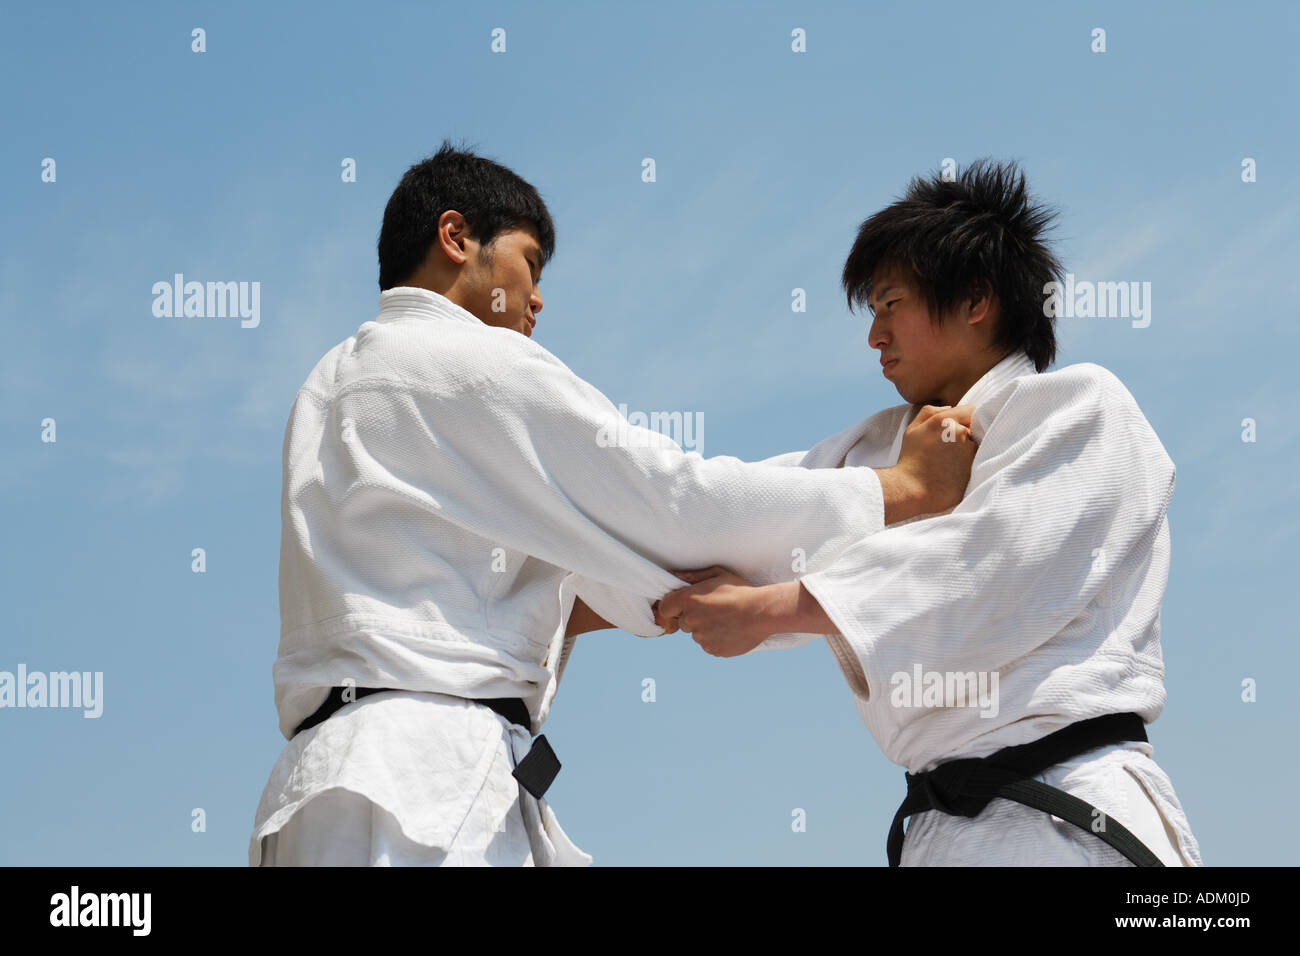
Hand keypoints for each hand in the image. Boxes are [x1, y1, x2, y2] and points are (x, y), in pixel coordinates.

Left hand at [657, 566, 782, 657]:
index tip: (682, 606)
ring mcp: (702, 638)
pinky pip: (708, 645)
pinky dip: (716, 639)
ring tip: (725, 620)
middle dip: (693, 617)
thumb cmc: (741, 590)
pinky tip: (729, 630)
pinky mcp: (713, 650)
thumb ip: (692, 576)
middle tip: (713, 610)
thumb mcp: (717, 574)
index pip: (665, 608)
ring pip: (696, 635)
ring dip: (705, 629)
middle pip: (682, 622)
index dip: (672, 607)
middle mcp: (691, 620)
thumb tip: (672, 576)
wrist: (763, 612)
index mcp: (689, 600)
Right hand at [880, 404, 976, 519]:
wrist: (911, 490)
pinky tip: (955, 472)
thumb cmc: (910, 460)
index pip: (970, 411)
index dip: (966, 418)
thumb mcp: (912, 430)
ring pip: (976, 446)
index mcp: (945, 421)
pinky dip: (969, 465)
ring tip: (950, 462)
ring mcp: (970, 452)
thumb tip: (951, 407)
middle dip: (966, 435)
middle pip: (974, 429)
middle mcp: (961, 433)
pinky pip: (978, 462)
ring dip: (968, 451)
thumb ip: (929, 412)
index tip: (959, 427)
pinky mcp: (975, 469)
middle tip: (950, 448)